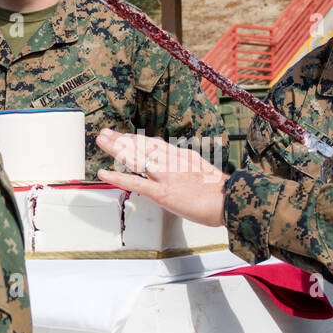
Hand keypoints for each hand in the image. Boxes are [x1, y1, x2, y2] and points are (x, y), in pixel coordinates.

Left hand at [96, 128, 226, 226]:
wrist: (230, 200)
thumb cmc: (220, 192)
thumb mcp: (203, 171)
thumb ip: (187, 168)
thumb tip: (177, 170)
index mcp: (182, 156)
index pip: (154, 143)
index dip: (136, 138)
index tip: (124, 134)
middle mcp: (172, 161)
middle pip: (141, 146)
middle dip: (121, 139)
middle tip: (105, 132)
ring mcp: (166, 176)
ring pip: (136, 158)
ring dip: (116, 148)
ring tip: (101, 141)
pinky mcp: (163, 192)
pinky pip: (135, 183)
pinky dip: (118, 176)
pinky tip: (104, 172)